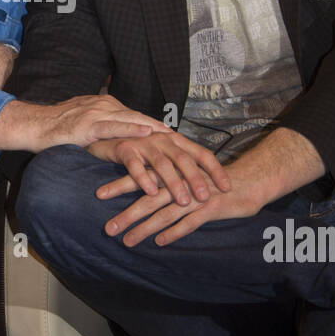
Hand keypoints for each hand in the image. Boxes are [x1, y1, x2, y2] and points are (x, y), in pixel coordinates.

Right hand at [0, 95, 170, 151]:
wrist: (32, 125)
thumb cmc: (56, 130)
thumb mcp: (84, 126)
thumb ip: (101, 128)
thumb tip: (115, 139)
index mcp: (105, 105)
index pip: (138, 117)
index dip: (157, 128)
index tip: (177, 138)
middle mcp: (105, 105)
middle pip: (141, 118)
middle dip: (162, 130)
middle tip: (184, 140)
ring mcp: (97, 113)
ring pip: (134, 121)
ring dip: (155, 131)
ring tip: (174, 140)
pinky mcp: (88, 124)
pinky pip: (115, 127)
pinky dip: (134, 129)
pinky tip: (149, 133)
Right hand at [87, 132, 230, 206]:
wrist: (107, 134)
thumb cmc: (140, 150)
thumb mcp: (164, 154)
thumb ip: (180, 165)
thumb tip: (206, 184)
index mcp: (176, 140)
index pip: (202, 153)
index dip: (216, 170)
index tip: (228, 188)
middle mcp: (163, 139)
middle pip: (184, 159)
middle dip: (196, 179)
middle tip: (207, 197)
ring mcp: (144, 143)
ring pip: (162, 164)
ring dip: (174, 183)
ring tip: (183, 201)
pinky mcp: (125, 148)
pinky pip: (135, 165)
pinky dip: (144, 178)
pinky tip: (151, 192)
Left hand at [102, 174, 267, 247]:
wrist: (249, 181)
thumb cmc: (214, 182)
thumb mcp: (188, 178)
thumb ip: (167, 182)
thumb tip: (142, 192)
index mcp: (173, 172)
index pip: (141, 177)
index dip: (120, 185)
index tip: (98, 194)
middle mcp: (181, 182)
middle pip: (148, 198)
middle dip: (126, 214)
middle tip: (107, 228)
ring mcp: (196, 195)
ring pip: (165, 212)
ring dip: (144, 228)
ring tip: (127, 241)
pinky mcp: (211, 208)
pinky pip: (189, 222)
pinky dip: (174, 232)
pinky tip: (159, 243)